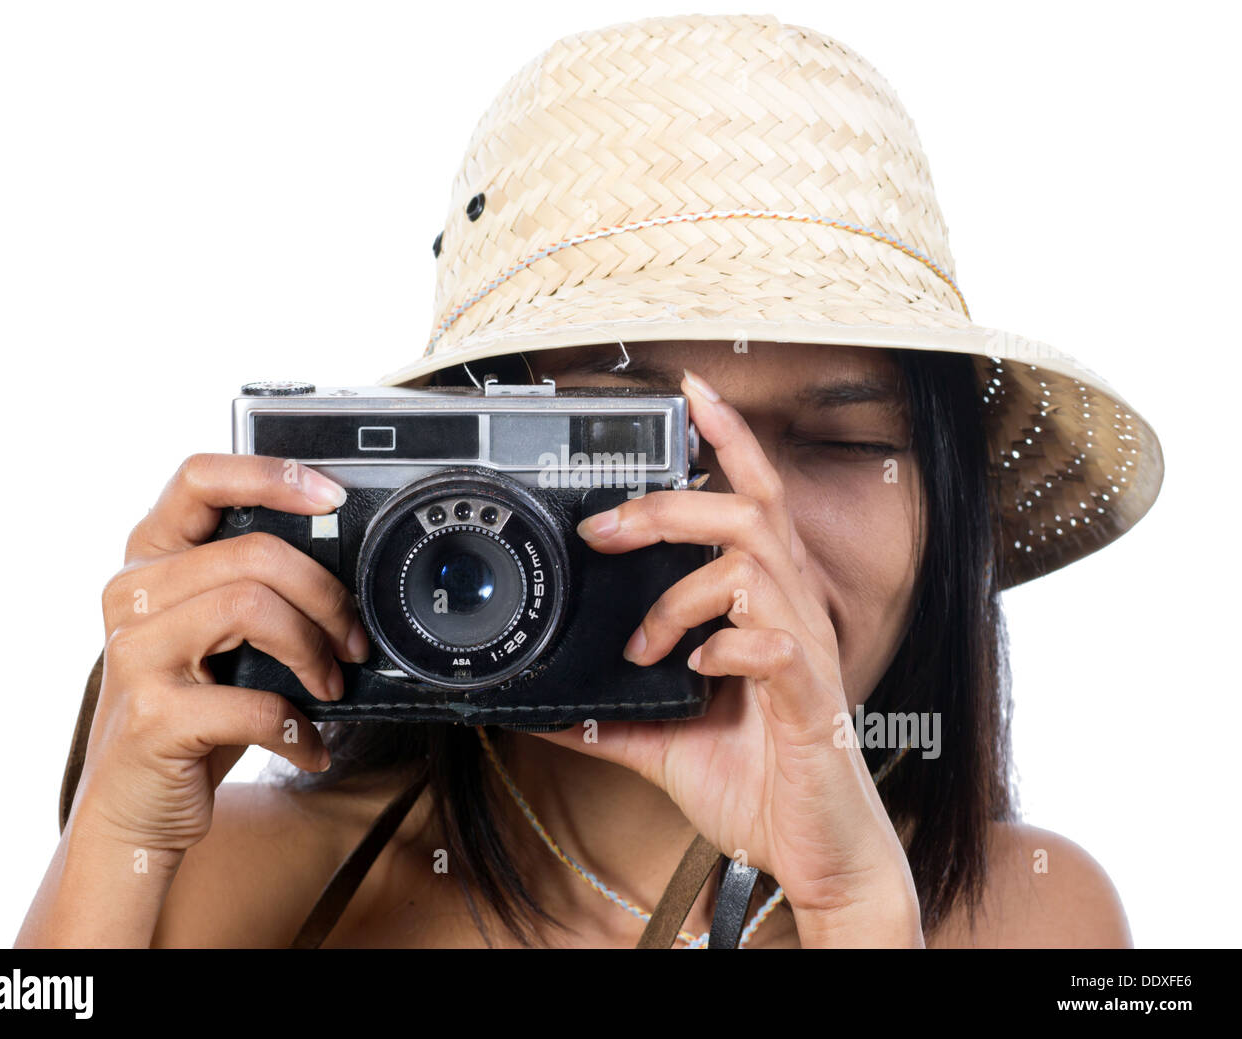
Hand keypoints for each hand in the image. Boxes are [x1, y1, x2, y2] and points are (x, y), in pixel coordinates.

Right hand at [72, 453, 367, 857]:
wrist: (134, 808)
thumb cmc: (192, 714)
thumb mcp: (218, 640)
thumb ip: (255, 591)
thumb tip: (347, 573)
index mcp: (152, 559)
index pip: (201, 477)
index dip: (271, 476)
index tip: (332, 497)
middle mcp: (133, 594)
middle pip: (254, 553)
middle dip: (326, 596)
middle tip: (352, 641)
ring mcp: (136, 654)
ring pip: (254, 608)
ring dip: (314, 652)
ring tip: (331, 686)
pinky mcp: (154, 716)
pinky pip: (255, 702)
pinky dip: (298, 728)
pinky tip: (308, 744)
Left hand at [534, 371, 921, 945]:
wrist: (813, 856)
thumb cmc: (758, 784)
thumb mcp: (663, 742)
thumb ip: (609, 717)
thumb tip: (541, 708)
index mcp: (766, 608)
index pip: (754, 501)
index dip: (729, 441)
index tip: (690, 394)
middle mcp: (793, 615)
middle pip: (749, 513)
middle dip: (670, 506)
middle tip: (605, 531)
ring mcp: (806, 654)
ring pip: (757, 565)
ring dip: (682, 595)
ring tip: (644, 644)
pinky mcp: (811, 702)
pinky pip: (777, 646)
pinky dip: (725, 649)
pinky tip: (695, 674)